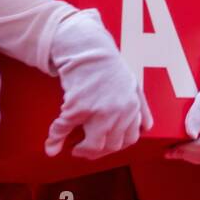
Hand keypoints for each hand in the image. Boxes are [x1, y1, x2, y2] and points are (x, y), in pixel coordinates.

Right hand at [45, 9, 152, 158]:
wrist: (88, 48)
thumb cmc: (109, 66)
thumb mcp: (133, 84)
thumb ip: (142, 106)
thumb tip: (148, 127)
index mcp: (132, 107)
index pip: (128, 139)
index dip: (115, 146)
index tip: (105, 146)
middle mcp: (118, 112)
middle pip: (110, 146)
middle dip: (97, 151)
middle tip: (86, 149)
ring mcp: (98, 111)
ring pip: (91, 146)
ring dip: (82, 151)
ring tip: (75, 149)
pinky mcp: (77, 107)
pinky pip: (64, 130)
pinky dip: (54, 140)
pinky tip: (51, 146)